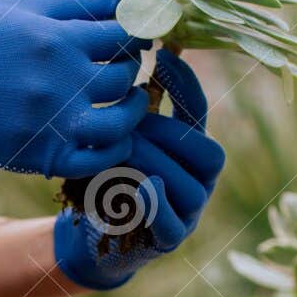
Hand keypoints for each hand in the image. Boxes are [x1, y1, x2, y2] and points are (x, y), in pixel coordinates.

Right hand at [0, 0, 149, 177]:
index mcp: (57, 38)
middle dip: (132, 67)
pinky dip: (117, 149)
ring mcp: (51, 120)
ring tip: (132, 100)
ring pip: (122, 120)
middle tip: (125, 66)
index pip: (125, 34)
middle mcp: (59, 79)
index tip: (136, 36)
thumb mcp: (23, 9)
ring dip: (135, 109)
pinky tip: (117, 137)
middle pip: (124, 75)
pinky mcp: (40, 154)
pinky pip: (98, 159)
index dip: (139, 33)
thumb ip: (78, 5)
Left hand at [53, 50, 224, 290]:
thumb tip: (121, 59)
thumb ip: (127, 113)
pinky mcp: (170, 240)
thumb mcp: (113, 141)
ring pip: (189, 185)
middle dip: (166, 134)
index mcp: (189, 150)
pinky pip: (173, 223)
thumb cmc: (104, 181)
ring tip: (123, 153)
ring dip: (155, 165)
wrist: (91, 238)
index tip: (162, 56)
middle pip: (205, 151)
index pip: (198, 112)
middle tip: (128, 125)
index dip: (185, 84)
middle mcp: (199, 179)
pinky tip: (141, 187)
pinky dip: (157, 205)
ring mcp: (189, 212)